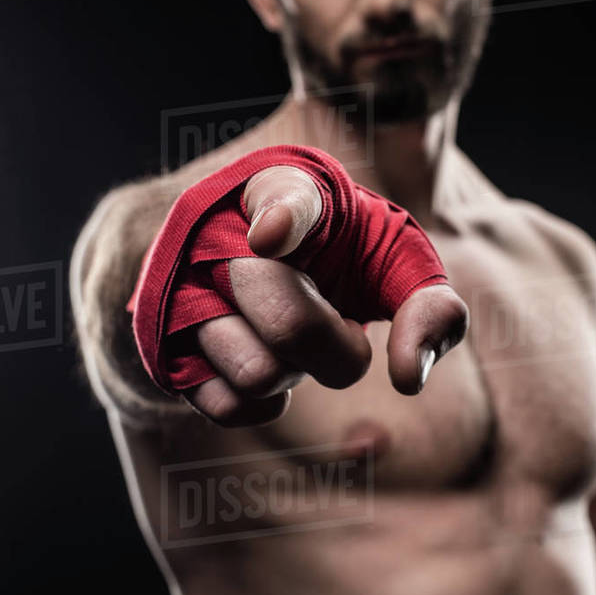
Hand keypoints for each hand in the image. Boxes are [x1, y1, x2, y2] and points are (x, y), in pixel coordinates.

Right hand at [184, 164, 467, 426]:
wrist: (258, 251)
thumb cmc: (340, 252)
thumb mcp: (393, 257)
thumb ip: (429, 303)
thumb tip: (410, 377)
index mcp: (282, 190)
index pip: (280, 197)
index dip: (280, 216)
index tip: (272, 235)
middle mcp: (218, 234)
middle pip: (288, 321)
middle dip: (337, 349)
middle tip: (348, 333)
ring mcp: (183, 291)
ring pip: (257, 371)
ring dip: (296, 371)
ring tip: (295, 339)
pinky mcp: (167, 347)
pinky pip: (228, 404)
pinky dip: (267, 401)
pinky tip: (273, 363)